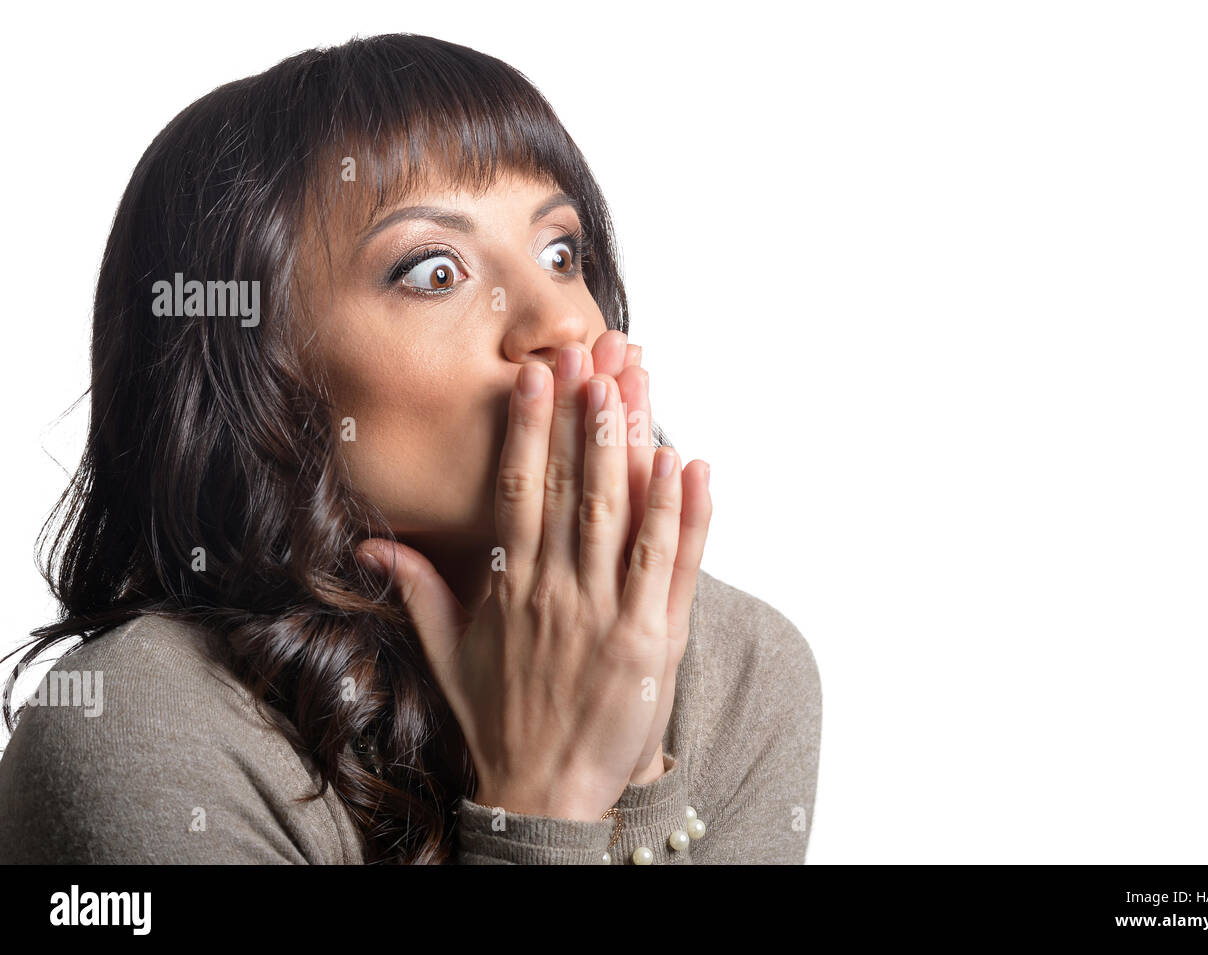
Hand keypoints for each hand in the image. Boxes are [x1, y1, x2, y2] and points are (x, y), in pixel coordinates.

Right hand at [358, 340, 709, 820]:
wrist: (542, 795)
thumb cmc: (499, 719)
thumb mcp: (449, 654)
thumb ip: (420, 590)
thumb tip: (374, 544)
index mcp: (511, 587)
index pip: (520, 489)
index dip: (531, 427)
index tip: (538, 374)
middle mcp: (556, 592)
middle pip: (572, 488)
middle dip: (582, 416)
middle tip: (592, 353)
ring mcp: (605, 615)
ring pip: (621, 516)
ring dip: (628, 447)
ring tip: (634, 386)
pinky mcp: (649, 642)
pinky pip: (668, 567)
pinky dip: (683, 516)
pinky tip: (691, 466)